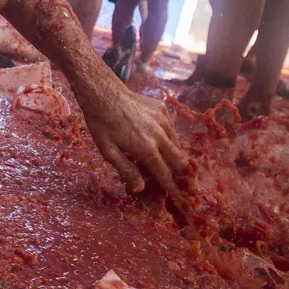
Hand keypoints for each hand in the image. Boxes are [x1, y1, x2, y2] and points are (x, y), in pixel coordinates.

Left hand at [76, 86, 191, 199]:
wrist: (103, 92)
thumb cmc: (101, 123)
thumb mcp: (107, 151)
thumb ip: (126, 169)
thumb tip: (140, 188)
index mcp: (146, 148)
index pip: (163, 172)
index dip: (171, 186)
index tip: (178, 196)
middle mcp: (159, 134)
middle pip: (178, 159)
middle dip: (182, 173)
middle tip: (187, 185)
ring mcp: (163, 119)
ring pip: (177, 144)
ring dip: (175, 155)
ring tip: (173, 165)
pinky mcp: (163, 109)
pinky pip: (171, 128)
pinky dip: (169, 138)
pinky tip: (160, 141)